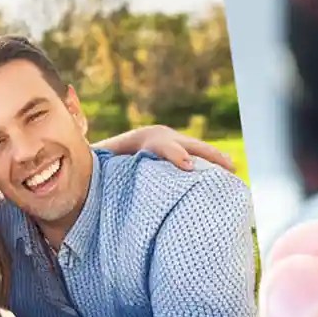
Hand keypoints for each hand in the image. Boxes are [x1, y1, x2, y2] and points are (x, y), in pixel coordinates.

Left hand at [95, 124, 235, 172]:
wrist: (126, 146)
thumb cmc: (108, 159)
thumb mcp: (98, 156)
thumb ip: (94, 157)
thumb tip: (83, 152)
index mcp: (145, 140)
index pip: (163, 146)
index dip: (176, 154)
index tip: (188, 167)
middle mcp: (165, 139)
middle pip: (188, 145)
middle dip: (206, 155)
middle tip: (224, 166)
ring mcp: (178, 145)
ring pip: (199, 150)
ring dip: (217, 158)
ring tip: (234, 170)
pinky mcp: (184, 155)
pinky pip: (202, 158)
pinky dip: (216, 164)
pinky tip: (232, 176)